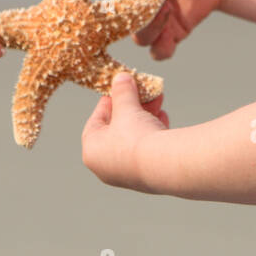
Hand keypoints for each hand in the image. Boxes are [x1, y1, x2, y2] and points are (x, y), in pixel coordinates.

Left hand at [81, 72, 169, 189]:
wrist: (163, 165)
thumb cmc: (136, 136)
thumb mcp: (127, 107)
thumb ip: (122, 91)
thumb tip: (120, 77)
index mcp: (92, 151)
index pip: (96, 121)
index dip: (109, 102)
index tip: (120, 89)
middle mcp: (105, 167)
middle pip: (117, 130)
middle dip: (132, 108)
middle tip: (143, 92)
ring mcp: (125, 174)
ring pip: (133, 139)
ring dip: (145, 118)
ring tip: (157, 101)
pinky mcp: (145, 177)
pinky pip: (146, 150)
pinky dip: (153, 133)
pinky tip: (163, 118)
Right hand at [112, 0, 224, 59]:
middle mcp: (136, 5)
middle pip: (126, 20)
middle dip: (141, 15)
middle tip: (161, 2)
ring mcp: (152, 22)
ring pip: (141, 38)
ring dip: (151, 30)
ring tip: (169, 10)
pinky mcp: (170, 35)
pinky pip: (160, 51)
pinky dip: (162, 49)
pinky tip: (171, 37)